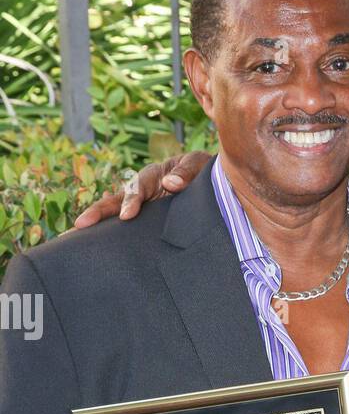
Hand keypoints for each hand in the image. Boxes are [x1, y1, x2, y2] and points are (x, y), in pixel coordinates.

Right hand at [73, 151, 212, 226]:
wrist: (209, 183)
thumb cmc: (202, 172)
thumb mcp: (198, 165)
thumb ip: (186, 173)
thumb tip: (170, 185)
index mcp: (152, 176)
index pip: (137, 189)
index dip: (131, 201)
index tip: (127, 216)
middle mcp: (140, 191)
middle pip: (115, 200)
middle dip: (98, 212)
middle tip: (80, 225)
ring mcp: (140, 207)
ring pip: (114, 214)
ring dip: (97, 225)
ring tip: (75, 239)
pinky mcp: (144, 221)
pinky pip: (125, 229)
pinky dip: (110, 235)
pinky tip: (96, 248)